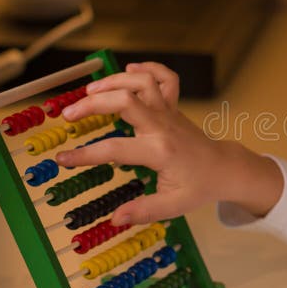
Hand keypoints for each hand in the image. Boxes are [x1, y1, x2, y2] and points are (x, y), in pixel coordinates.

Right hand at [55, 62, 282, 224]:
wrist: (225, 168)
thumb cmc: (199, 187)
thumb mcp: (174, 206)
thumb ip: (144, 211)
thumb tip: (114, 219)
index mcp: (159, 151)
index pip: (115, 149)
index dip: (85, 155)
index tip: (62, 159)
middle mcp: (162, 126)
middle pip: (126, 101)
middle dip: (93, 103)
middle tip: (69, 115)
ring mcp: (169, 112)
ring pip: (144, 82)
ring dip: (115, 80)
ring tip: (89, 91)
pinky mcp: (174, 107)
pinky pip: (166, 78)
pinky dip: (149, 68)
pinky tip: (129, 68)